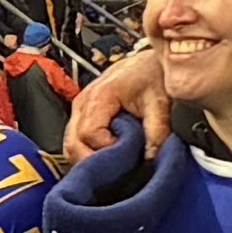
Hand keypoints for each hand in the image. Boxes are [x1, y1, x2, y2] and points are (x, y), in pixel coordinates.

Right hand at [62, 43, 171, 165]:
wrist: (150, 64)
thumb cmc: (153, 75)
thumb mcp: (160, 102)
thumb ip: (156, 132)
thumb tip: (150, 160)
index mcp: (99, 95)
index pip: (88, 134)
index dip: (107, 150)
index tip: (128, 154)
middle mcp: (83, 102)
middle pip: (72, 144)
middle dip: (94, 162)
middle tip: (120, 169)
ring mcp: (80, 110)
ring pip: (71, 146)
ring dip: (90, 160)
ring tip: (116, 164)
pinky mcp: (84, 116)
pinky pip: (77, 142)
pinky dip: (90, 154)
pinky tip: (110, 157)